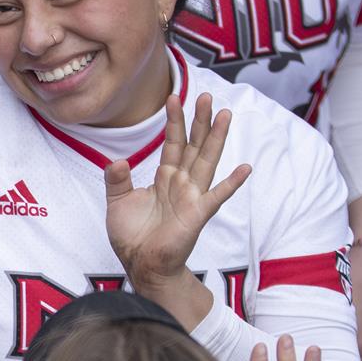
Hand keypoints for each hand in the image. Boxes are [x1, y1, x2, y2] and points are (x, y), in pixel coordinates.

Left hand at [104, 91, 251, 291]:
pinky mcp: (198, 214)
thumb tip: (117, 160)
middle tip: (205, 95)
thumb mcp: (118, 202)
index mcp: (165, 178)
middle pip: (194, 145)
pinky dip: (232, 183)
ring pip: (207, 161)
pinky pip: (217, 196)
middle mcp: (182, 183)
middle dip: (199, 120)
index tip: (173, 97)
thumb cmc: (133, 237)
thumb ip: (117, 180)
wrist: (142, 265)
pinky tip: (245, 168)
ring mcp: (192, 197)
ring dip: (216, 138)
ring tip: (225, 114)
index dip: (174, 121)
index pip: (173, 143)